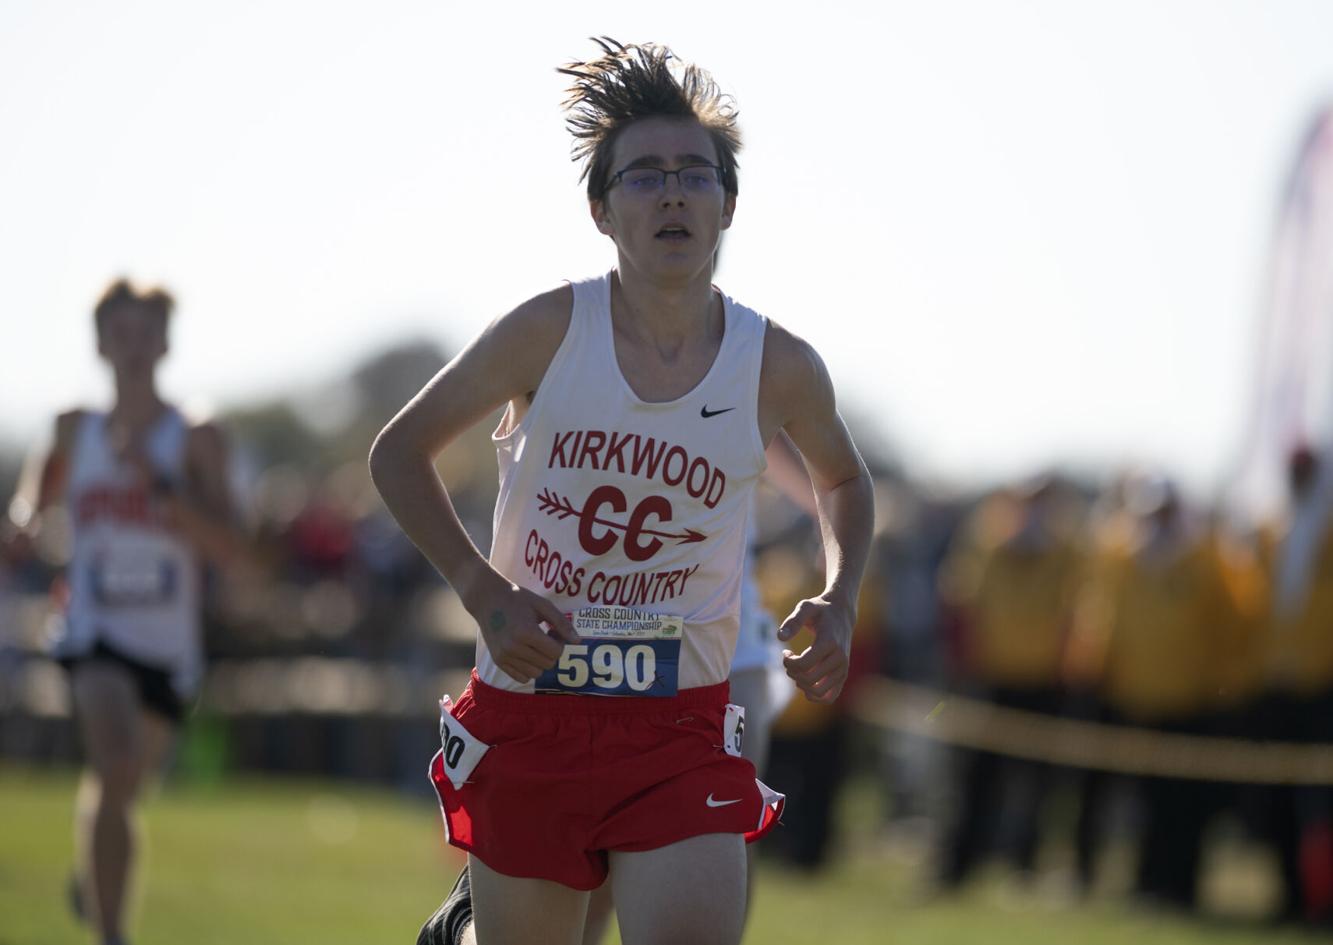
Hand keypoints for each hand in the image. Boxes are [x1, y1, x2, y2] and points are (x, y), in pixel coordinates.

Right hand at [465, 571, 579, 684]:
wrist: (487, 599)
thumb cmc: (518, 598)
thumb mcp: (543, 605)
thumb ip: (562, 623)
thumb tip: (578, 642)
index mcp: (527, 632)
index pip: (556, 652)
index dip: (559, 642)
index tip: (552, 631)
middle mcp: (514, 647)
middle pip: (548, 663)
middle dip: (551, 651)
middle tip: (544, 636)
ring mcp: (504, 656)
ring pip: (536, 673)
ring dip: (541, 661)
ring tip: (534, 644)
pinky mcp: (498, 661)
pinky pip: (522, 677)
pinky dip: (529, 669)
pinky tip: (526, 652)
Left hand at [777, 595, 852, 703]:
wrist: (842, 614)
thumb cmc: (820, 610)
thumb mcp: (805, 607)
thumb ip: (793, 621)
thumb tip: (780, 637)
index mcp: (830, 642)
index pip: (804, 665)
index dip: (788, 662)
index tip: (786, 651)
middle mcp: (840, 658)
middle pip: (809, 679)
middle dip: (792, 672)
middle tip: (789, 659)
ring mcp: (843, 669)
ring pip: (818, 692)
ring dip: (801, 685)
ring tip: (798, 670)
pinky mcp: (843, 676)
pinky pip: (829, 697)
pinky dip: (814, 695)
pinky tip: (805, 682)